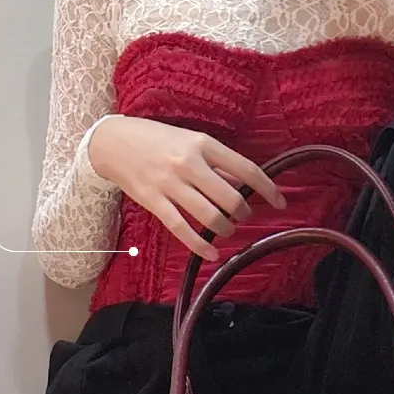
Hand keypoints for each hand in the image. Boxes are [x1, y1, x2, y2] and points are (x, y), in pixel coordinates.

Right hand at [87, 117, 286, 261]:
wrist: (113, 142)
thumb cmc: (157, 139)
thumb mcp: (191, 141)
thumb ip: (217, 162)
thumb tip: (244, 183)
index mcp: (203, 144)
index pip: (246, 169)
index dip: (268, 188)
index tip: (281, 202)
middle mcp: (189, 163)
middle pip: (230, 198)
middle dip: (244, 213)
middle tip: (244, 216)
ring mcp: (170, 183)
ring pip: (209, 216)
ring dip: (225, 229)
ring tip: (227, 229)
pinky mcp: (153, 201)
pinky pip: (180, 228)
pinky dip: (199, 245)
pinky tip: (211, 254)